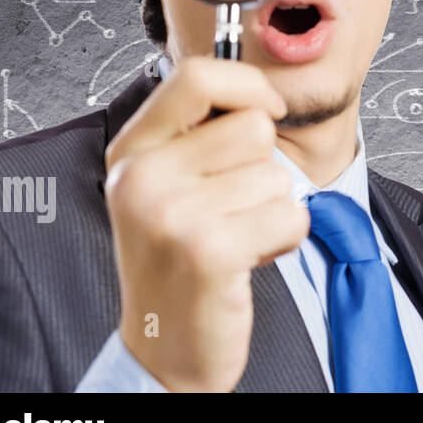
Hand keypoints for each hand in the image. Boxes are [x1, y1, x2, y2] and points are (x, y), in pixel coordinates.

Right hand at [102, 56, 305, 391]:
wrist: (166, 346)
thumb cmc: (182, 257)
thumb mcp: (173, 183)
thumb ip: (204, 132)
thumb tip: (265, 91)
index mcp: (132, 151)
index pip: (197, 75)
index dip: (249, 85)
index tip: (269, 112)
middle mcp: (141, 177)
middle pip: (253, 127)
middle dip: (263, 167)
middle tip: (232, 209)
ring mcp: (170, 214)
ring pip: (276, 174)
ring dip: (271, 208)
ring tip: (234, 238)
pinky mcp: (208, 250)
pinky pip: (291, 214)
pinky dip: (284, 237)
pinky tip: (247, 259)